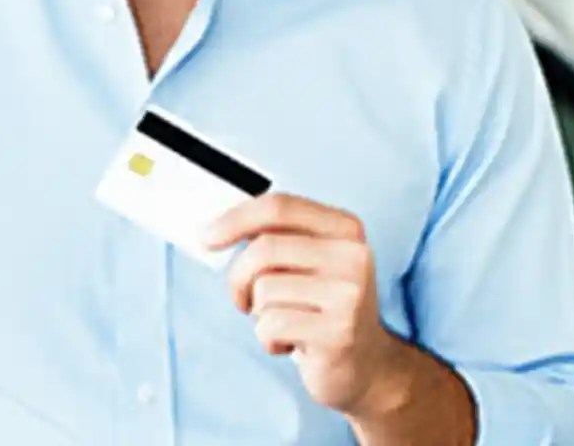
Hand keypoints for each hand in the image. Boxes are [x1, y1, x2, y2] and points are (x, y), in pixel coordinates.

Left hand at [202, 193, 396, 413]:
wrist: (367, 365)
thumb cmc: (323, 311)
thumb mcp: (308, 264)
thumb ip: (275, 240)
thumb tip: (217, 230)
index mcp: (345, 228)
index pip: (279, 207)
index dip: (235, 219)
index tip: (207, 237)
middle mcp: (353, 255)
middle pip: (264, 248)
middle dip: (238, 277)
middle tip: (242, 298)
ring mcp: (349, 294)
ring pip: (264, 289)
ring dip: (260, 313)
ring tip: (285, 322)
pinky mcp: (338, 332)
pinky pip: (271, 324)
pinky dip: (268, 338)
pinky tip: (292, 342)